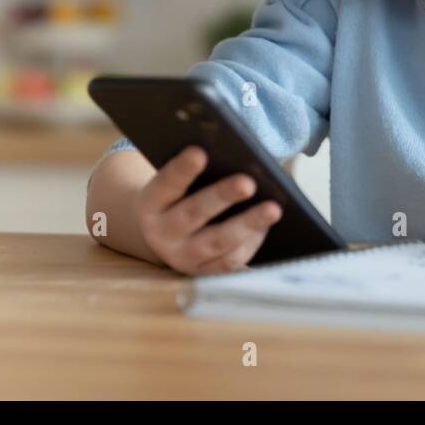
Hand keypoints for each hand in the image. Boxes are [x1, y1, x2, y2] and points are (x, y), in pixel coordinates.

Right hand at [135, 145, 282, 274]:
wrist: (165, 235)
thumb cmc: (179, 197)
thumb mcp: (176, 184)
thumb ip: (196, 171)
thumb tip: (235, 157)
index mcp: (151, 204)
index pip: (166, 184)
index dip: (182, 170)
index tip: (200, 153)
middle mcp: (162, 234)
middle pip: (194, 214)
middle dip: (223, 196)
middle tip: (248, 183)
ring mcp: (183, 257)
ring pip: (218, 241)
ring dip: (248, 224)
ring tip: (273, 208)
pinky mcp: (204, 272)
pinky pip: (230, 261)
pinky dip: (251, 242)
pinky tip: (267, 225)